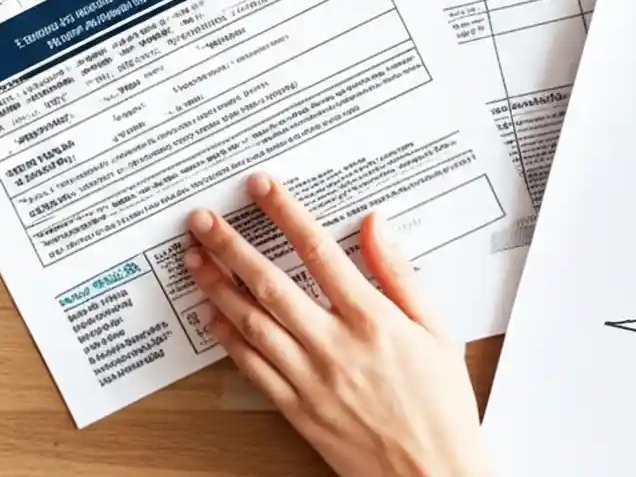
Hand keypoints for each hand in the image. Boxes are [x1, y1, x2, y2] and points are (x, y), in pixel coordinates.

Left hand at [184, 174, 491, 476]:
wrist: (432, 473)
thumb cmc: (442, 406)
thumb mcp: (437, 330)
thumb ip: (400, 274)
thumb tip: (375, 226)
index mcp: (372, 319)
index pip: (318, 251)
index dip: (285, 213)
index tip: (262, 188)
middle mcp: (334, 345)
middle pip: (270, 283)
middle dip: (230, 246)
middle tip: (202, 220)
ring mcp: (310, 379)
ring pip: (251, 323)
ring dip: (217, 286)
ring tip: (193, 259)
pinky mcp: (297, 409)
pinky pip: (252, 368)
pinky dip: (227, 339)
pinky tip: (211, 317)